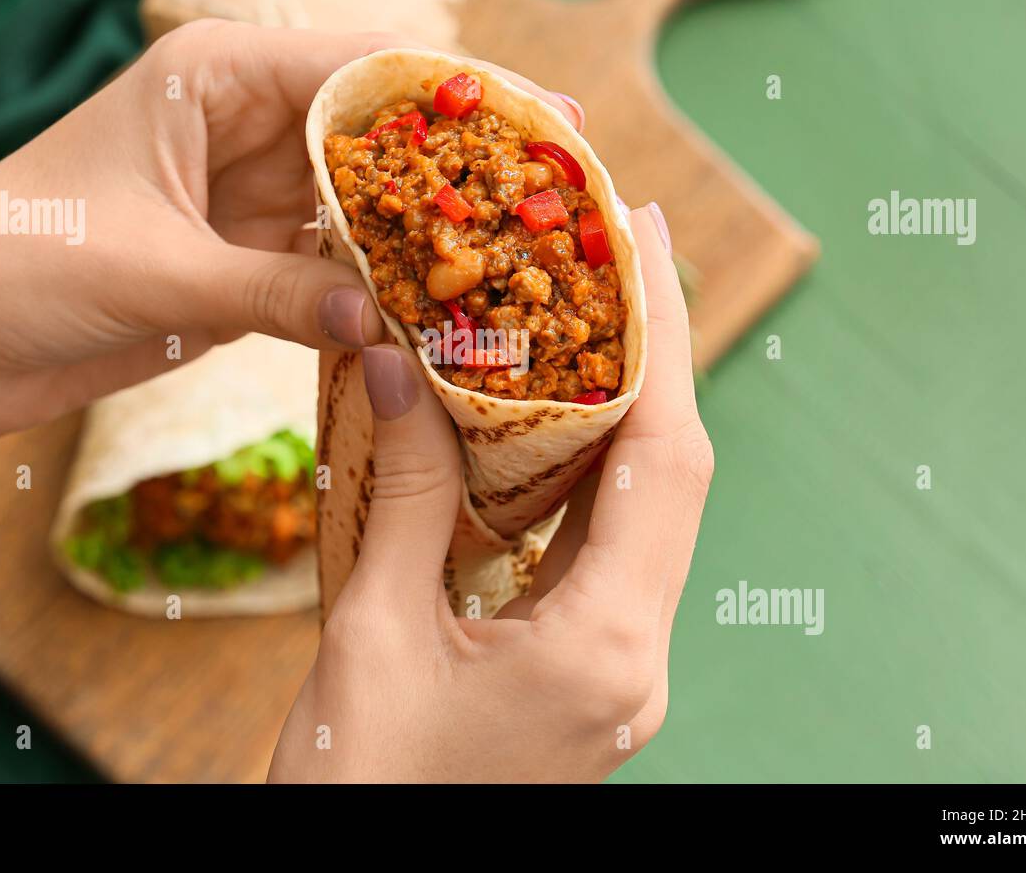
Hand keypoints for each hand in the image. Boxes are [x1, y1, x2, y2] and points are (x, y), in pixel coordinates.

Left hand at [0, 22, 580, 496]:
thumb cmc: (11, 262)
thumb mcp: (153, 268)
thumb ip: (273, 289)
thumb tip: (382, 322)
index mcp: (217, 80)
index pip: (364, 70)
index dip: (463, 97)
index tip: (551, 121)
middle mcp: (244, 130)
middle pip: (380, 142)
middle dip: (462, 172)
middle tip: (560, 201)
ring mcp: (248, 203)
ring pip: (363, 214)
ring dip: (427, 245)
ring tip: (518, 269)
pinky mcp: (243, 269)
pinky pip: (331, 276)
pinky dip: (378, 298)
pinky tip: (437, 320)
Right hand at [267, 204, 712, 782]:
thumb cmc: (356, 788)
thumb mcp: (370, 630)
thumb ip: (402, 492)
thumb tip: (393, 362)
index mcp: (603, 646)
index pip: (662, 459)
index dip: (661, 336)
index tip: (642, 235)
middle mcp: (634, 658)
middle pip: (669, 477)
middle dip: (650, 354)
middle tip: (616, 247)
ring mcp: (617, 670)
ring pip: (642, 512)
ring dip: (621, 410)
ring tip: (585, 311)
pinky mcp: (586, 673)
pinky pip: (603, 551)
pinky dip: (584, 474)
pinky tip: (547, 421)